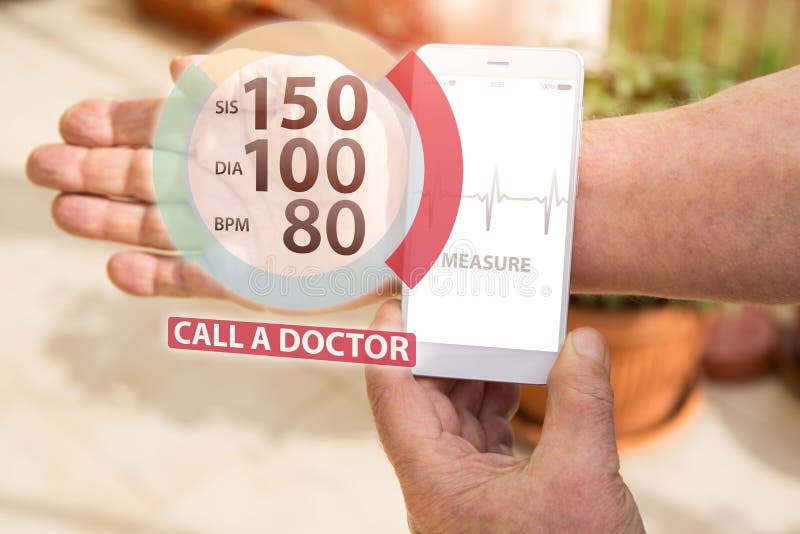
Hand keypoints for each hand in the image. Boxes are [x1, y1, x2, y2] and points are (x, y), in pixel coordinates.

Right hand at [26, 55, 398, 311]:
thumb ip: (243, 85)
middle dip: (95, 172)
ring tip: (65, 213)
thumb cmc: (366, 137)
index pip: (165, 127)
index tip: (72, 121)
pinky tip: (119, 269)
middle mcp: (232, 185)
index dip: (117, 123)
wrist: (417, 199)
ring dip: (112, 222)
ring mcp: (241, 233)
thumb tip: (180, 68)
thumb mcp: (307, 94)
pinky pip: (201, 281)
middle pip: (150, 179)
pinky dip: (160, 277)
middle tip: (44, 167)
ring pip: (163, 229)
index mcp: (239, 137)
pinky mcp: (259, 280)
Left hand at [366, 300, 642, 532]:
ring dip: (473, 373)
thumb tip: (583, 341)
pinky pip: (480, 434)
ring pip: (453, 415)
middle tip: (462, 304)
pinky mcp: (491, 497)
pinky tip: (518, 376)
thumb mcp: (584, 480)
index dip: (389, 343)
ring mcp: (463, 491)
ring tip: (497, 332)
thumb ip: (582, 402)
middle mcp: (438, 482)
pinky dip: (495, 401)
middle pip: (423, 398)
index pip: (392, 394)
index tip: (396, 303)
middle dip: (443, 349)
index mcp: (434, 479)